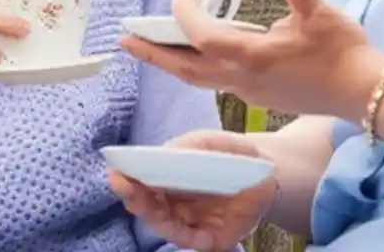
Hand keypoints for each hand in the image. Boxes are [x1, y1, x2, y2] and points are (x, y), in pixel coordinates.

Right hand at [109, 131, 276, 251]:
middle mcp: (172, 203)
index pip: (139, 181)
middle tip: (128, 191)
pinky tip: (204, 239)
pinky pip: (197, 243)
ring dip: (162, 223)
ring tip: (166, 219)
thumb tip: (166, 152)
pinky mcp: (210, 238)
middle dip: (137, 201)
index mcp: (166, 178)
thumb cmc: (232, 154)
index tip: (117, 174)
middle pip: (148, 207)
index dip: (126, 179)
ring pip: (167, 227)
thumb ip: (191, 146)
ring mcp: (189, 222)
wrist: (266, 174)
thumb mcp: (213, 143)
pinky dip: (196, 242)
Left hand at [121, 0, 383, 117]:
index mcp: (254, 58)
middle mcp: (244, 79)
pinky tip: (195, 50)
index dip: (184, 11)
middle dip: (152, 54)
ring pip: (197, 78)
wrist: (364, 95)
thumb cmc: (344, 54)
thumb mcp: (323, 17)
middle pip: (184, 69)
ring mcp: (250, 90)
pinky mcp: (259, 94)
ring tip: (147, 46)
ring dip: (170, 61)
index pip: (202, 35)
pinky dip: (195, 65)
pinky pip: (214, 80)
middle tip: (124, 39)